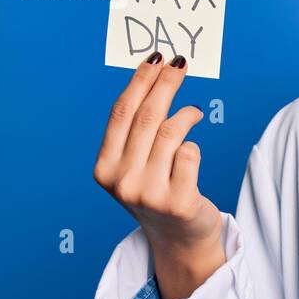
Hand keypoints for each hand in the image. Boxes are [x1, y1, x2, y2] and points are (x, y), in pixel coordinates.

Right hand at [93, 53, 225, 298]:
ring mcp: (148, 194)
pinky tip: (191, 153)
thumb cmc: (159, 191)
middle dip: (165, 84)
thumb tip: (157, 73)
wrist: (179, 240)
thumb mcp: (137, 163)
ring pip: (170, 133)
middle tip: (181, 64)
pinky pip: (190, 153)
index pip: (121, 113)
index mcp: (104, 169)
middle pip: (146, 117)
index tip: (156, 58)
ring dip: (185, 116)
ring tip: (193, 113)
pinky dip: (194, 146)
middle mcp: (121, 182)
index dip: (140, 81)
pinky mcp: (177, 203)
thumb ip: (140, 129)